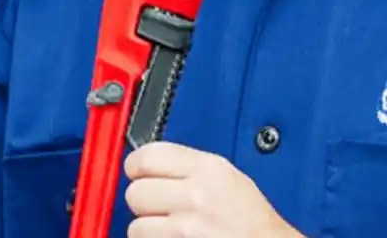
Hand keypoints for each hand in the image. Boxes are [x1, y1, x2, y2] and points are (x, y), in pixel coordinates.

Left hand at [122, 141, 302, 237]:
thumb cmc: (251, 219)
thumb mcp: (226, 176)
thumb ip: (188, 167)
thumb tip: (149, 165)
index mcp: (207, 168)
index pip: (147, 156)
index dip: (136, 167)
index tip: (139, 174)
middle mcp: (197, 194)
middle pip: (136, 192)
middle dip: (142, 202)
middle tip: (156, 207)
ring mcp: (189, 225)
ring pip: (136, 225)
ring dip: (146, 230)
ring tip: (165, 228)